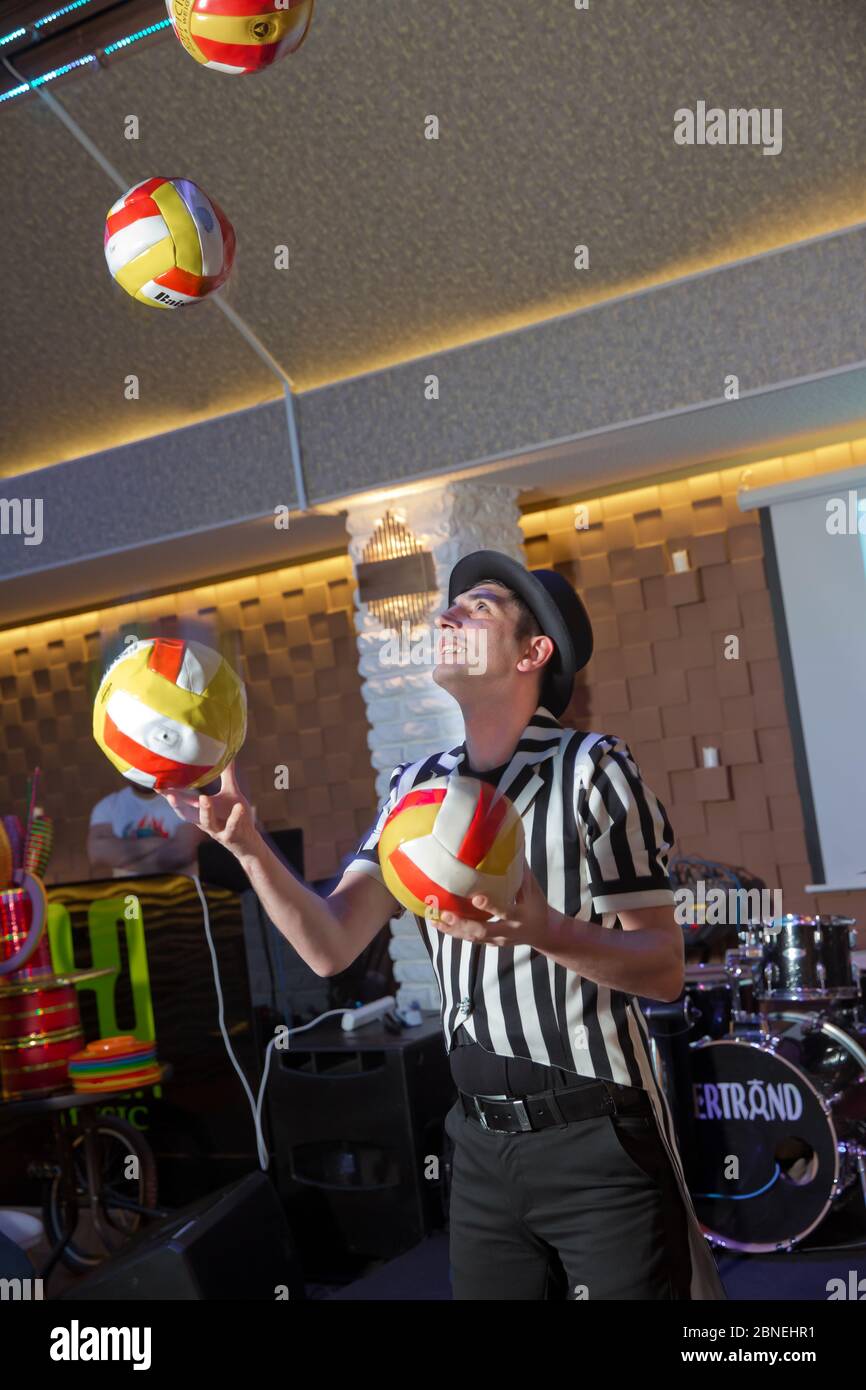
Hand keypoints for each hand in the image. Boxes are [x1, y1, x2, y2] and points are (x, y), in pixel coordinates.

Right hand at [161, 761, 258, 861]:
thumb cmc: (236, 817)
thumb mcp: (231, 794)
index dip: (169, 795)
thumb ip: (226, 775)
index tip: (157, 785)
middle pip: (187, 815)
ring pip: (207, 822)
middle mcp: (205, 822)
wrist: (249, 843)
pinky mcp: (231, 836)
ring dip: (205, 810)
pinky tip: (240, 806)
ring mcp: (217, 830)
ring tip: (204, 798)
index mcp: (201, 812)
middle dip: (177, 805)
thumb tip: (226, 754)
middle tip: (169, 794)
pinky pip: (232, 827)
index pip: (182, 802)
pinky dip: (235, 817)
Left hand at [430, 860, 552, 948]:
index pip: (505, 911)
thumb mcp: (534, 889)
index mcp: (520, 916)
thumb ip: (521, 871)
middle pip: (483, 931)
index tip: (476, 898)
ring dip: (452, 930)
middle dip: (463, 924)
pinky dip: (453, 932)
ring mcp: (497, 940)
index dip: (491, 906)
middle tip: (446, 913)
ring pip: (472, 938)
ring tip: (434, 920)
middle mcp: (507, 931)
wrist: (543, 933)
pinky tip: (437, 923)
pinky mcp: (489, 944)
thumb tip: (510, 844)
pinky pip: (469, 939)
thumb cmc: (537, 906)